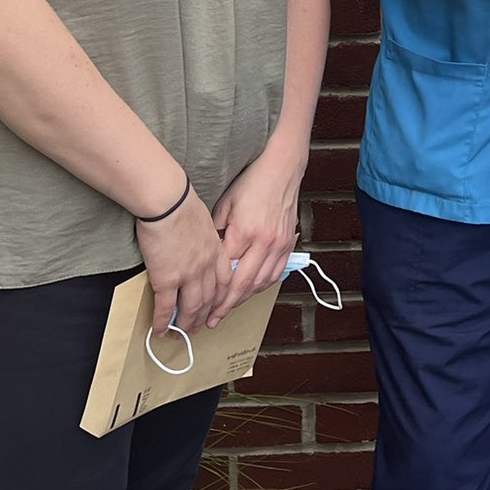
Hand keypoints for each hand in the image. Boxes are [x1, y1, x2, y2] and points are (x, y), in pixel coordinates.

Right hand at [134, 184, 230, 336]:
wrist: (168, 202)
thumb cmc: (181, 204)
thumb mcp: (204, 220)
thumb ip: (204, 237)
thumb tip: (198, 242)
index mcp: (217, 252)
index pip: (224, 283)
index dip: (220, 300)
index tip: (215, 309)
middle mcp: (207, 267)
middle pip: (208, 300)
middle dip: (202, 318)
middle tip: (195, 328)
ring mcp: (188, 275)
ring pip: (190, 308)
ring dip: (185, 324)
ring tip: (179, 334)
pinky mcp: (167, 278)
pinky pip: (166, 307)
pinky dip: (162, 322)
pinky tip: (159, 330)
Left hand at [210, 139, 306, 319]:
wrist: (282, 169)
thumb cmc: (252, 183)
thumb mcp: (225, 205)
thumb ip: (216, 232)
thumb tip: (207, 255)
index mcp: (245, 231)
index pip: (225, 271)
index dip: (212, 291)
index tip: (200, 305)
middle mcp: (264, 242)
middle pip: (243, 283)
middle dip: (226, 305)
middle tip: (211, 320)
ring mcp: (279, 244)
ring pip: (260, 283)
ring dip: (243, 299)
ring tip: (228, 310)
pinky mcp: (288, 244)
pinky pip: (275, 274)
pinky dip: (261, 287)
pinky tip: (250, 292)